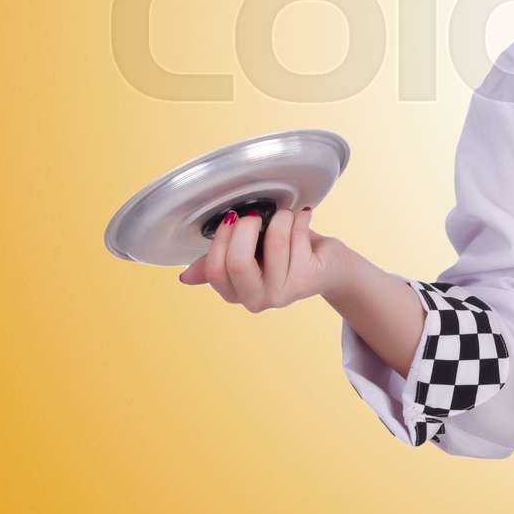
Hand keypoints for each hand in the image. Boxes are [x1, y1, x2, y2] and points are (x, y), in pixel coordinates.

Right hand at [177, 206, 342, 310]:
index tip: (232, 217)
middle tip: (254, 213)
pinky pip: (297, 236)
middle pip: (238, 263)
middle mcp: (255, 299)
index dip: (221, 238)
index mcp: (234, 293)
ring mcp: (282, 292)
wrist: (329, 265)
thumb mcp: (248, 257)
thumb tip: (184, 277)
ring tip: (285, 215)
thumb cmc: (284, 255)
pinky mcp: (307, 278)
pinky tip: (302, 217)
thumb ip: (218, 263)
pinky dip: (299, 218)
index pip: (214, 270)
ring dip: (279, 217)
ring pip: (273, 242)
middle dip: (246, 227)